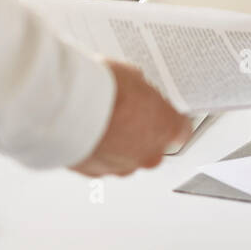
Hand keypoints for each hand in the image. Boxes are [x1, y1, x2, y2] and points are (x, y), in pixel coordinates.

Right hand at [72, 59, 192, 176]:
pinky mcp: (96, 173)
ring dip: (118, 143)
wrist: (69, 108)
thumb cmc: (104, 91)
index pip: (181, 129)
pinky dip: (97, 150)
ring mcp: (123, 166)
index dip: (169, 119)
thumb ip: (141, 92)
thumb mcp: (133, 77)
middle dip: (141, 132)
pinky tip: (87, 133)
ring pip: (127, 157)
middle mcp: (149, 154)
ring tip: (102, 121)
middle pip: (153, 146)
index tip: (161, 112)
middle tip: (125, 114)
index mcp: (167, 128)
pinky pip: (102, 162)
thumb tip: (135, 90)